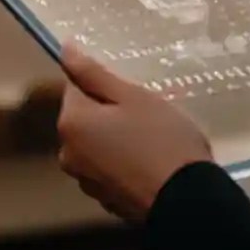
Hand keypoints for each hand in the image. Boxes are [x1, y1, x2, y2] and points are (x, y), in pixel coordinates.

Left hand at [56, 45, 213, 223]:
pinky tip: (150, 164)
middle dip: (110, 113)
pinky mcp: (105, 201)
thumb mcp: (132, 97)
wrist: (186, 200)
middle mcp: (68, 154)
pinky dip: (123, 163)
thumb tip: (64, 49)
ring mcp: (85, 181)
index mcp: (71, 123)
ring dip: (116, 138)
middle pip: (85, 119)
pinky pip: (109, 169)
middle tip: (147, 115)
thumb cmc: (162, 139)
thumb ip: (93, 73)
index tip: (133, 93)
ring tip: (153, 141)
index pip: (76, 88)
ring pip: (97, 145)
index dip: (105, 86)